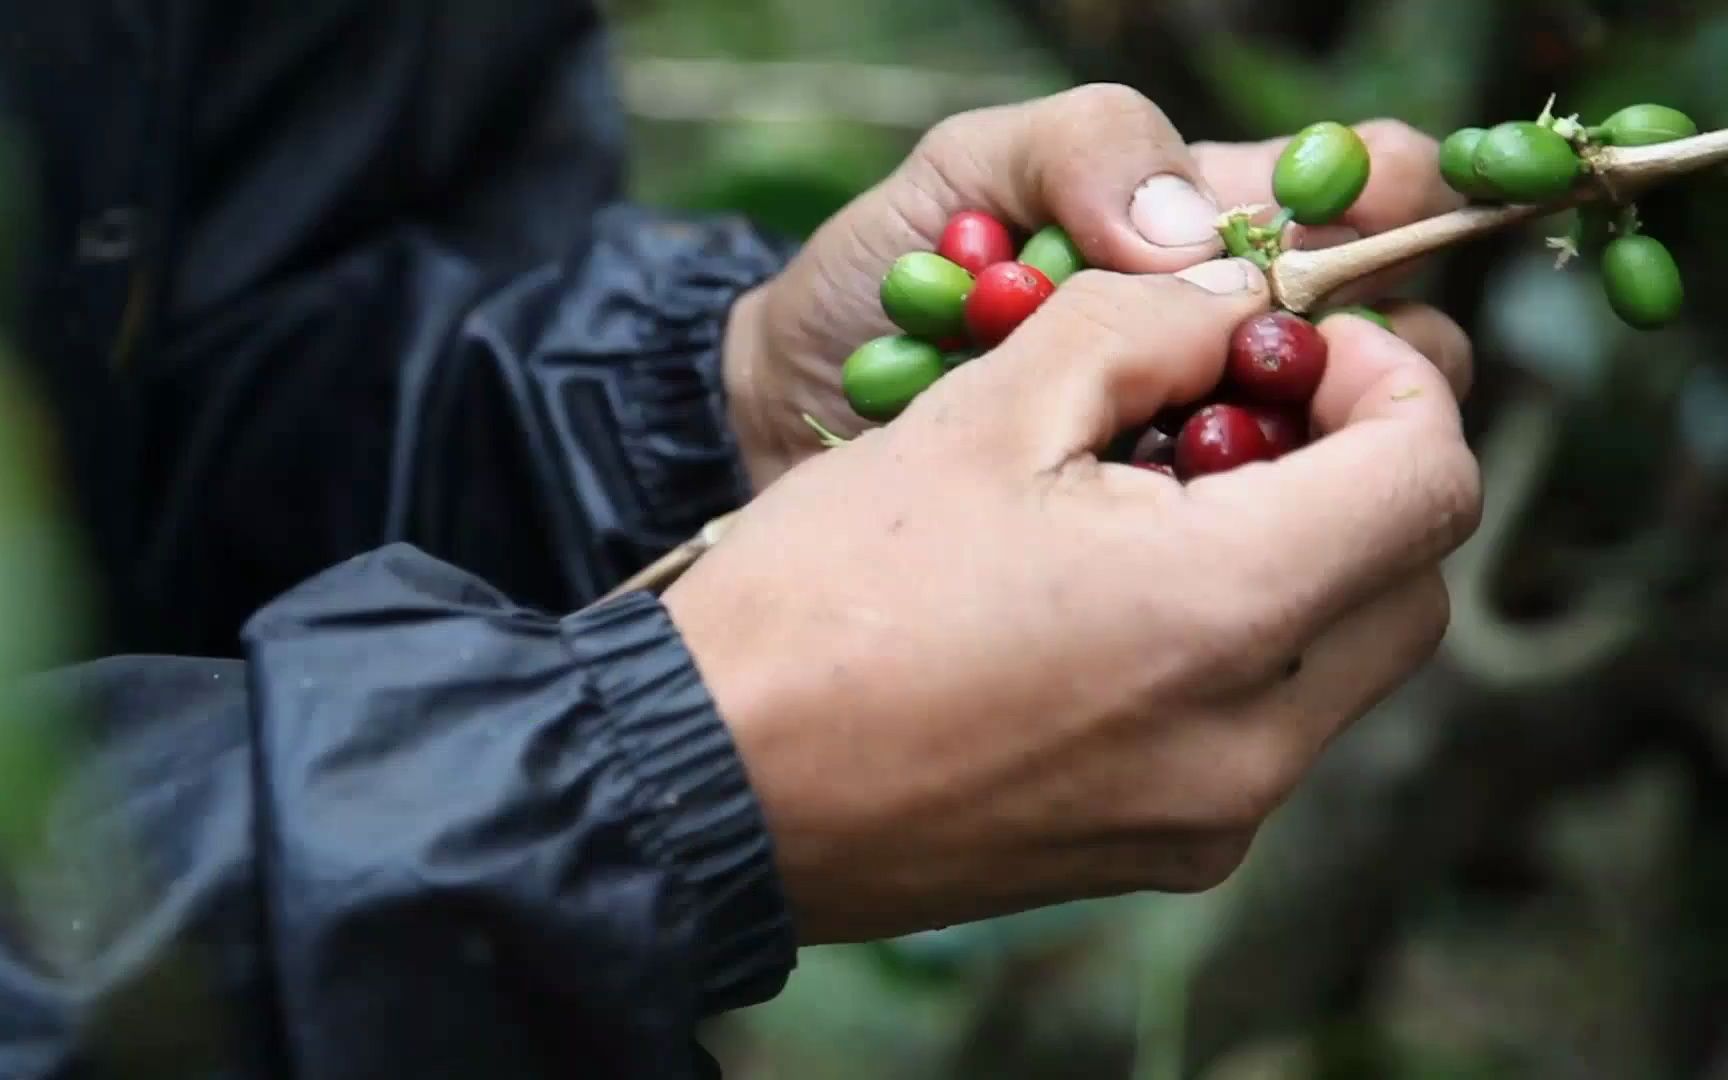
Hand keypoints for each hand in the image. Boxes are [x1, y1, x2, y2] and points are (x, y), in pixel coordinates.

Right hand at [667, 258, 1481, 943]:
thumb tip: (1234, 315)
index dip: (1391, 379)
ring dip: (1303, 560)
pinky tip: (1117, 604)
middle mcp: (1250, 742)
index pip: (1433, 475)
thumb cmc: (826, 591)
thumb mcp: (985, 406)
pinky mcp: (1154, 856)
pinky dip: (1239, 648)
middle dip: (1360, 469)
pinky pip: (1262, 733)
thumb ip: (1145, 328)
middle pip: (1411, 576)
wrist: (708, 779)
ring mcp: (1206, 819)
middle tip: (1246, 415)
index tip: (1299, 348)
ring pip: (1344, 660)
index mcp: (1223, 611)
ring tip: (1167, 505)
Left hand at [722, 84, 1469, 489]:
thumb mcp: (964, 172)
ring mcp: (1200, 451)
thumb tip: (1195, 231)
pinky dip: (1235, 538)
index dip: (1394, 195)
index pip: (1363, 190)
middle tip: (1302, 363)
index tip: (1369, 222)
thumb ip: (1079, 152)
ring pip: (1334, 455)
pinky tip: (1186, 535)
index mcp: (1205, 228)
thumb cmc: (876, 280)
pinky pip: (1246, 553)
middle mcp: (1228, 342)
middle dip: (1381, 341)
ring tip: (1211, 447)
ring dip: (1309, 448)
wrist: (777, 422)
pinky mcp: (1159, 551)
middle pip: (1390, 333)